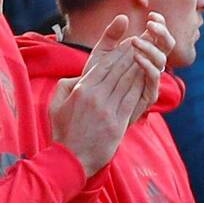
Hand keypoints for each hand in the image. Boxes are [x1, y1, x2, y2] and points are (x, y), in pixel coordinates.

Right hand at [47, 15, 166, 175]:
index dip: (117, 52)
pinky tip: (147, 78)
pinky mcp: (118, 122)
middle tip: (142, 43)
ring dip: (139, 67)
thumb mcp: (56, 105)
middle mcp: (96, 96)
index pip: (103, 65)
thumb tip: (78, 76)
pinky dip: (140, 86)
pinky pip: (132, 99)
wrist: (71, 160)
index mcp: (81, 90)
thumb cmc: (63, 133)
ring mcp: (108, 109)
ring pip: (127, 82)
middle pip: (118, 70)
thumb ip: (66, 86)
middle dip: (131, 54)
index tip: (127, 43)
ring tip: (147, 55)